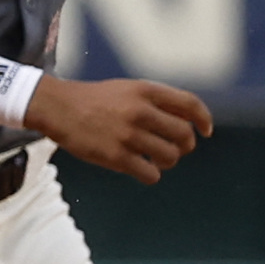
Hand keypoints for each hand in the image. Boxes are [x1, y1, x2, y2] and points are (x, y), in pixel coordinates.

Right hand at [24, 75, 213, 182]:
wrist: (58, 108)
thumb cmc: (97, 100)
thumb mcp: (129, 90)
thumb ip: (157, 102)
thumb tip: (191, 121)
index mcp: (146, 91)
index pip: (189, 104)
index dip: (204, 119)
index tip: (206, 131)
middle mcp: (140, 111)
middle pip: (184, 135)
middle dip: (185, 146)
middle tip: (176, 148)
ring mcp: (128, 135)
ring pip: (170, 157)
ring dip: (168, 161)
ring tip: (155, 158)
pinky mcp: (116, 156)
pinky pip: (150, 174)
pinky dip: (151, 174)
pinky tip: (142, 168)